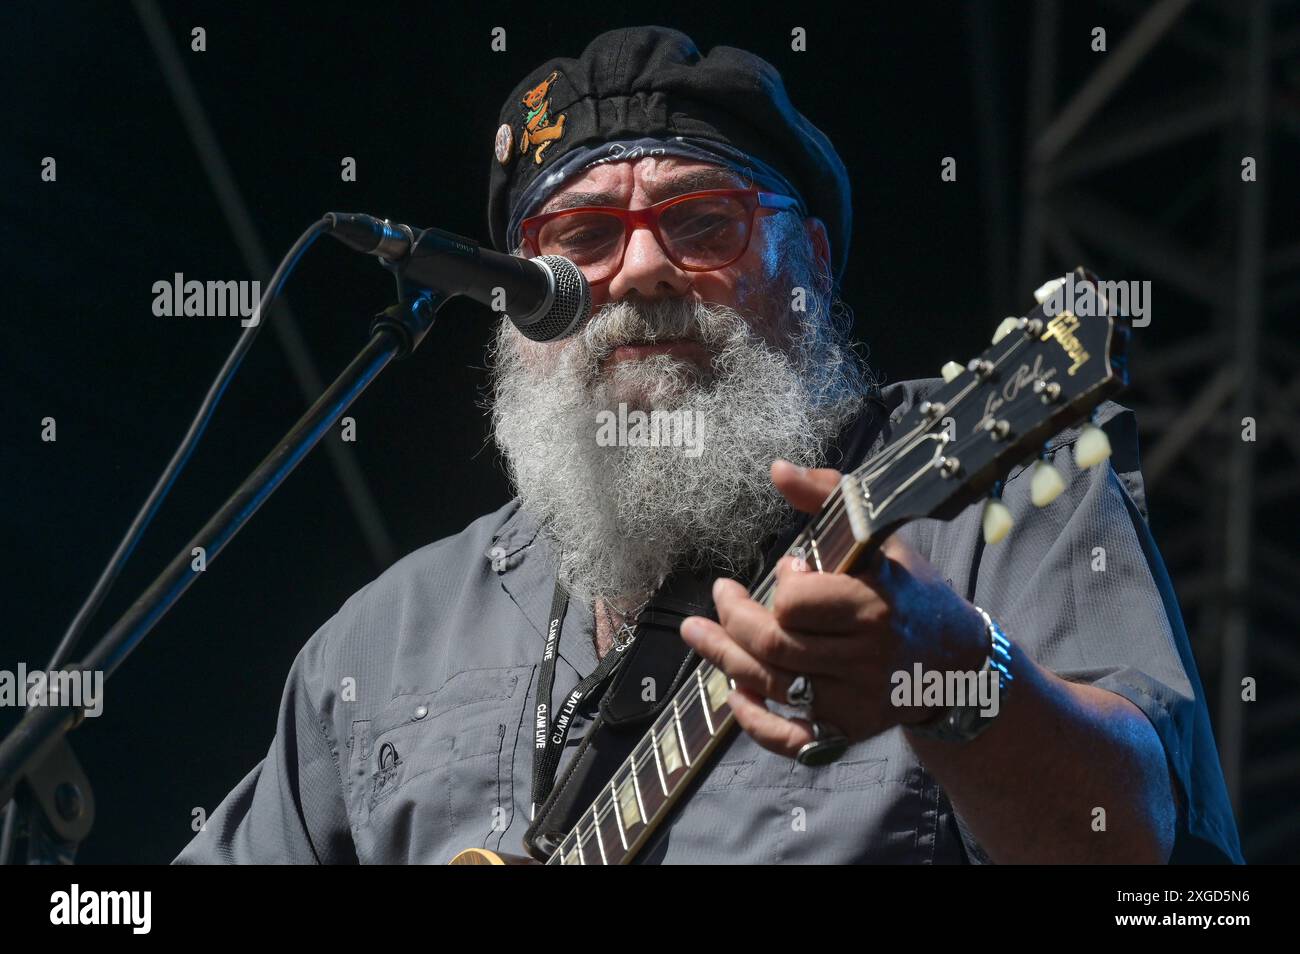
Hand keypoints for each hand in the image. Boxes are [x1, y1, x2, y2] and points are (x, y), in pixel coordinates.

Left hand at [679, 459, 988, 758]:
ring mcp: (855, 701)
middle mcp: (864, 659)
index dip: (782, 584)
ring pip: (770, 684)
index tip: (791, 569)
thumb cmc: (910, 592)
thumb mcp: (879, 537)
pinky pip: (788, 737)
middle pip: (772, 645)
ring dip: (723, 657)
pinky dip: (755, 721)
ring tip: (697, 632)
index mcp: (873, 606)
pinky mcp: (847, 730)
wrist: (957, 662)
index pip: (796, 603)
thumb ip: (829, 497)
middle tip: (720, 594)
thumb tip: (777, 469)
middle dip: (731, 618)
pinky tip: (735, 694)